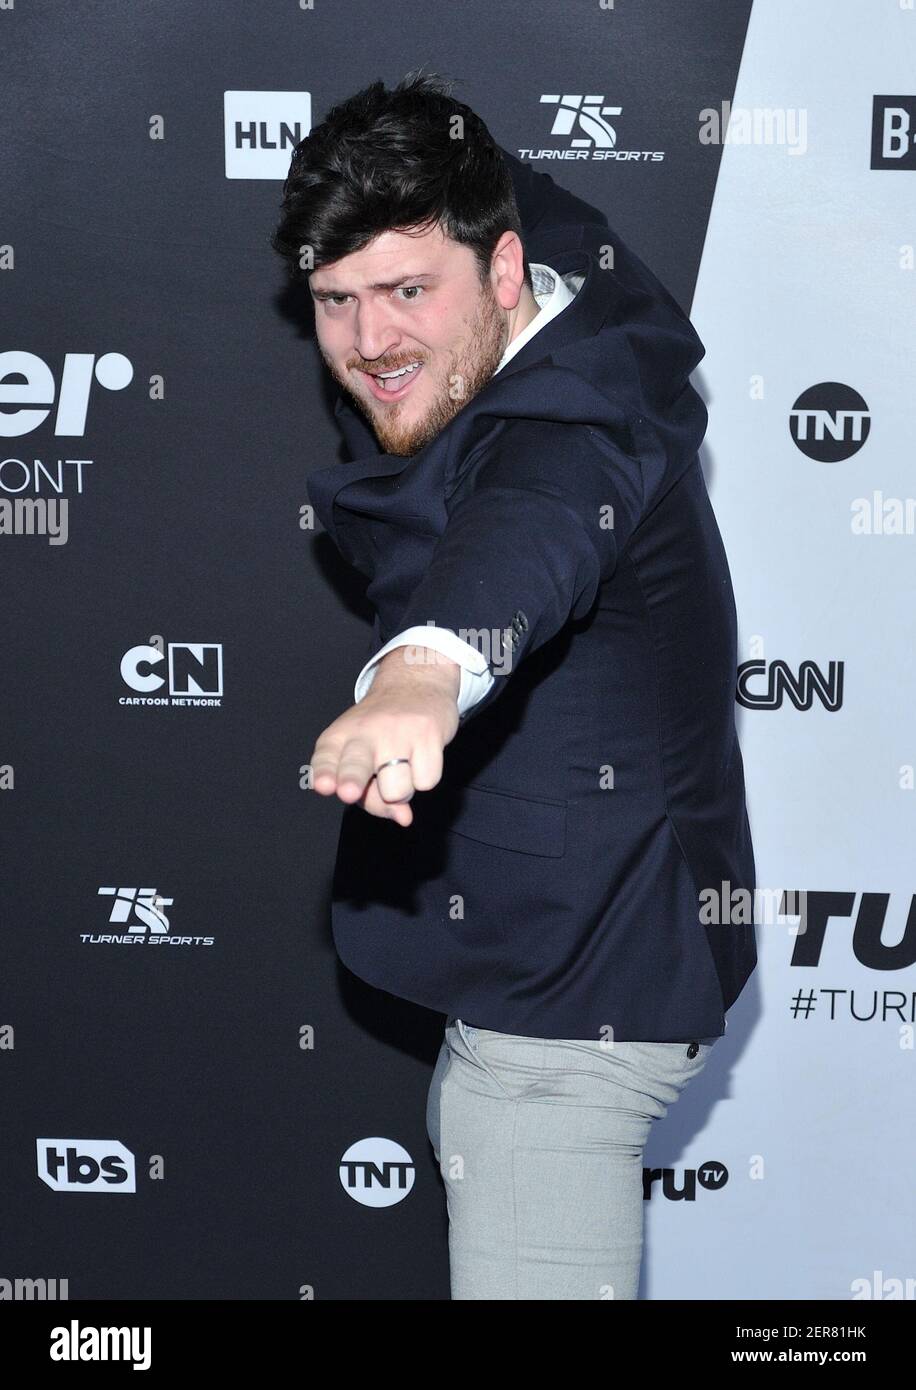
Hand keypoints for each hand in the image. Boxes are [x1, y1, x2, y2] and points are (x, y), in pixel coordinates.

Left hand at [308, 645, 460, 826]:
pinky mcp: (428, 733)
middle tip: (348, 792)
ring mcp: (397, 732)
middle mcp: (365, 732)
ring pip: (397, 790)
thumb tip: (403, 818)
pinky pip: (427, 781)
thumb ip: (373, 796)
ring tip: (402, 767)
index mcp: (340, 736)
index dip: (324, 773)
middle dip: (351, 780)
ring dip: (402, 791)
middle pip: (356, 765)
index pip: (326, 758)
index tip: (324, 786)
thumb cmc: (384, 730)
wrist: (416, 682)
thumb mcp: (367, 758)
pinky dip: (425, 776)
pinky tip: (421, 756)